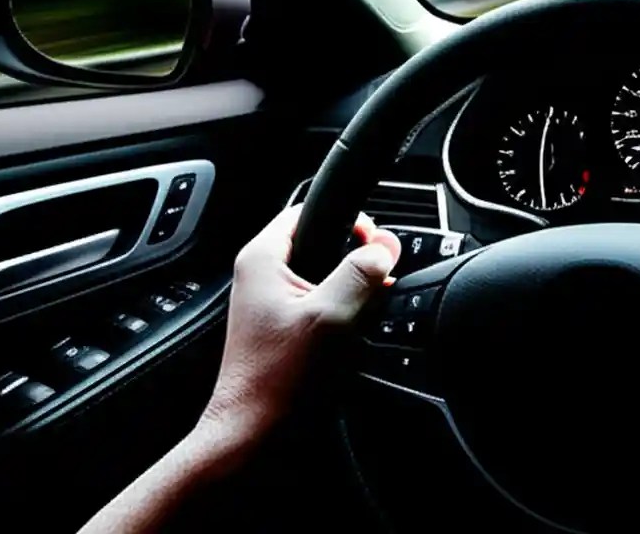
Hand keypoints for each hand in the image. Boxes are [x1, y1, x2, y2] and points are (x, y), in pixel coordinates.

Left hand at [200, 205, 400, 438]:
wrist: (254, 430)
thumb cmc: (276, 379)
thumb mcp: (331, 316)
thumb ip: (361, 274)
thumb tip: (385, 249)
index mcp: (263, 258)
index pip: (310, 209)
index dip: (351, 220)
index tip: (375, 245)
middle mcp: (263, 274)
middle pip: (323, 240)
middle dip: (357, 258)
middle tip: (378, 280)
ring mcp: (272, 301)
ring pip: (326, 273)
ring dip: (352, 288)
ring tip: (366, 309)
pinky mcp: (284, 325)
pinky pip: (322, 301)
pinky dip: (343, 309)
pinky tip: (355, 330)